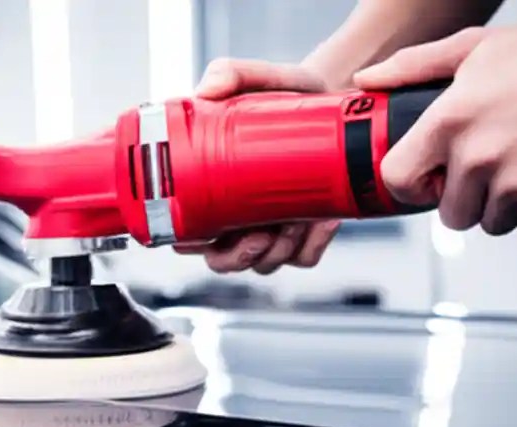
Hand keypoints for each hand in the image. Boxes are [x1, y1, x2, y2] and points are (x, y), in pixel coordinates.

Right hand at [185, 59, 341, 273]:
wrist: (330, 99)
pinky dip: (312, 244)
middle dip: (241, 257)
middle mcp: (236, 215)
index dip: (194, 246)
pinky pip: (304, 257)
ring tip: (296, 219)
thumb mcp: (259, 78)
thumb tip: (206, 90)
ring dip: (280, 249)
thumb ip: (231, 73)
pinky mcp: (304, 232)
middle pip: (223, 261)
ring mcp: (270, 227)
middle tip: (260, 235)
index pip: (186, 236)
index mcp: (210, 191)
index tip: (211, 234)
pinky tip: (322, 219)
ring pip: (265, 263)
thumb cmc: (283, 95)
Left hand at [355, 22, 516, 235]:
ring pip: (493, 224)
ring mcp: (516, 182)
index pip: (398, 181)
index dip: (413, 185)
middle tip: (495, 164)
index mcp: (448, 123)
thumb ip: (412, 67)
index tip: (431, 180)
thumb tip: (367, 81)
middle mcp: (478, 156)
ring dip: (507, 204)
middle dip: (469, 197)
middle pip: (451, 216)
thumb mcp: (470, 49)